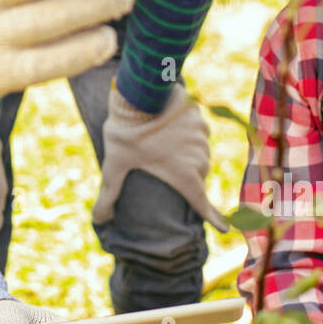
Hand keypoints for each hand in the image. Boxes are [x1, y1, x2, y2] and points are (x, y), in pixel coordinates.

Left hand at [92, 83, 229, 232]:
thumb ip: (108, 194)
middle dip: (182, 174)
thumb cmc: (126, 134)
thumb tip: (97, 219)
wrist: (138, 95)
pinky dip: (189, 134)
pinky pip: (199, 133)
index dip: (214, 218)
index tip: (225, 229)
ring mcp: (202, 139)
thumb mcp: (115, 165)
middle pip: (196, 176)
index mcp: (183, 176)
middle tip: (160, 164)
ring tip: (163, 144)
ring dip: (187, 153)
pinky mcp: (201, 119)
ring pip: (199, 154)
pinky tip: (171, 128)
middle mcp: (199, 160)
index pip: (202, 204)